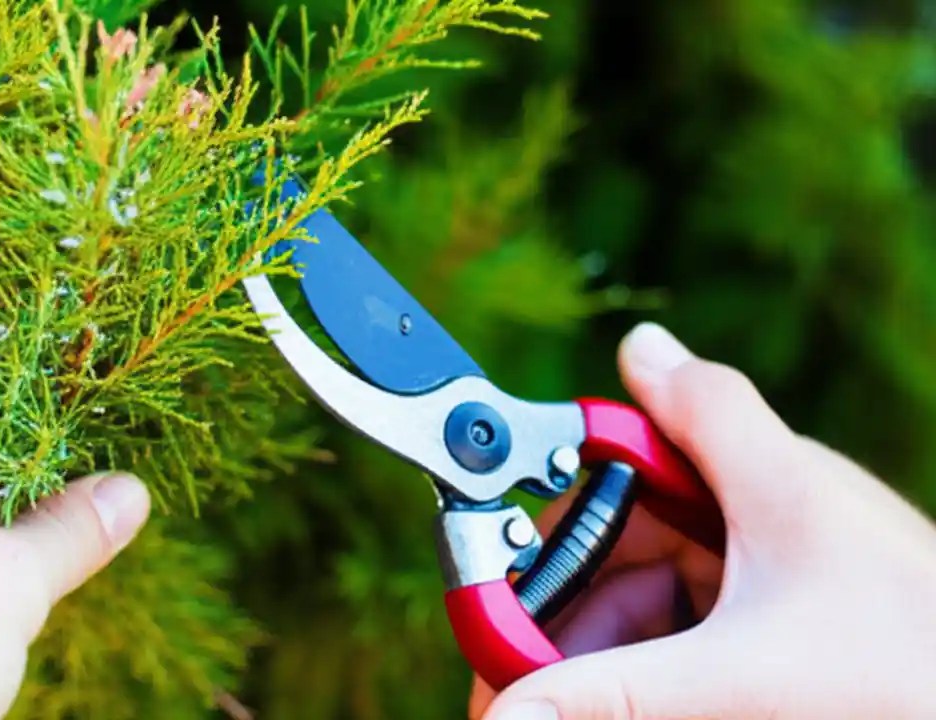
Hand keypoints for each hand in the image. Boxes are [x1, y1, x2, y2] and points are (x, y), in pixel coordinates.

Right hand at [471, 322, 935, 719]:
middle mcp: (765, 507)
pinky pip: (691, 633)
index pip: (624, 436)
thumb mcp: (739, 679)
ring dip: (596, 655)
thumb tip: (505, 711)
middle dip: (558, 610)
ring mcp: (779, 568)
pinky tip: (629, 705)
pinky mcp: (788, 621)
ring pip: (649, 596)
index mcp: (763, 475)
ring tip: (555, 707)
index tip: (498, 557)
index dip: (554, 483)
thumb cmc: (913, 673)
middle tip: (508, 683)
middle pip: (620, 537)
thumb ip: (611, 688)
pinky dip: (652, 673)